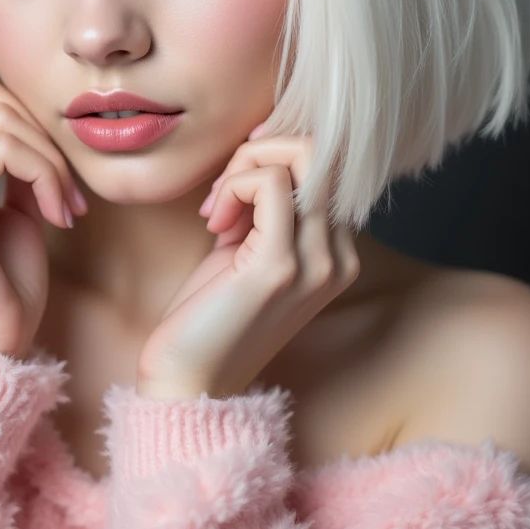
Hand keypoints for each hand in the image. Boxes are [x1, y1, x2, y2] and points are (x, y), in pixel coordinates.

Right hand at [0, 0, 87, 358]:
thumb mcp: (14, 206)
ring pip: (0, 113)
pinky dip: (43, 172)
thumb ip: (11, 159)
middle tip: (67, 189)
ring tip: (64, 205)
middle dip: (42, 131)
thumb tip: (32, 121)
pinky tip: (57, 213)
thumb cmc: (7, 282)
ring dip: (49, 157)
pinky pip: (4, 145)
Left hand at [135, 128, 359, 399]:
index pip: (326, 166)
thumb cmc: (210, 312)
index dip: (274, 159)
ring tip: (216, 207)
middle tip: (221, 191)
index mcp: (338, 253)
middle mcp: (339, 258)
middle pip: (319, 154)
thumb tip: (261, 149)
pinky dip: (234, 184)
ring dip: (244, 166)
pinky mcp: (279, 266)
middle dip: (259, 152)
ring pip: (300, 158)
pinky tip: (214, 221)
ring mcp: (316, 263)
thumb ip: (268, 207)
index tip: (233, 188)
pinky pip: (269, 182)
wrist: (190, 378)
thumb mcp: (248, 247)